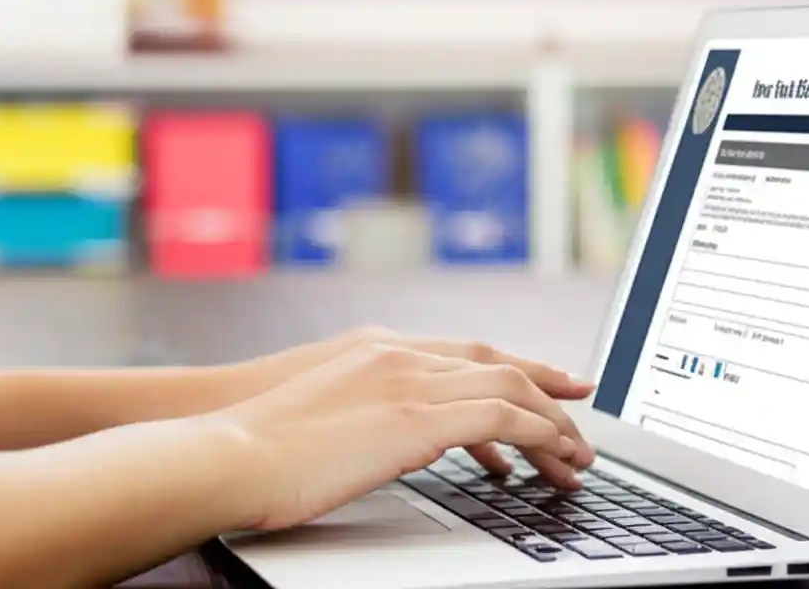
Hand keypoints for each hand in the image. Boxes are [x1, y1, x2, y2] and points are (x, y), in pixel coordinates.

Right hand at [235, 326, 596, 475]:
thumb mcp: (326, 415)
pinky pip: (502, 418)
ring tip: (575, 456)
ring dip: (551, 422)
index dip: (512, 365)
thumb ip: (371, 415)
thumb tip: (405, 441)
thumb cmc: (261, 446)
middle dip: (546, 383)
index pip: (465, 352)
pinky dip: (537, 435)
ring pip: (510, 389)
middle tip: (580, 406)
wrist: (227, 451)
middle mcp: (401, 355)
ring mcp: (410, 381)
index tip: (545, 381)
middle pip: (497, 363)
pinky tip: (551, 458)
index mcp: (378, 350)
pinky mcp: (416, 418)